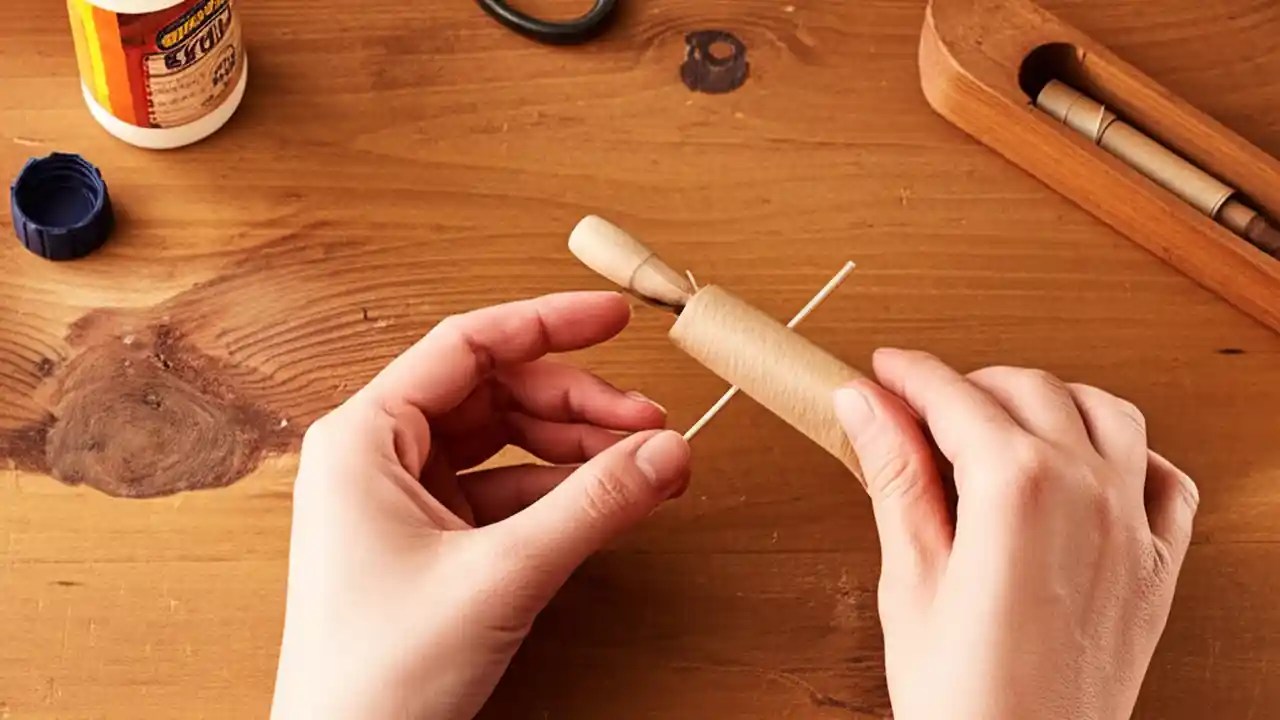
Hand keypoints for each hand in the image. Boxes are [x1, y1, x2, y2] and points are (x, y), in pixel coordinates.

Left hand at [270, 292, 691, 719]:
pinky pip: (503, 492)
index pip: (467, 345)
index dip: (547, 325)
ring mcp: (402, 500)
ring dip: (575, 448)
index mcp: (365, 438)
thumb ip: (591, 507)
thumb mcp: (499, 577)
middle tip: (649, 423)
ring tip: (646, 464)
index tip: (614, 318)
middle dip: (577, 403)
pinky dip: (558, 493)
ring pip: (504, 443)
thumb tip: (665, 451)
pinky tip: (609, 502)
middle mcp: (378, 456)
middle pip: (494, 394)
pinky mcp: (428, 541)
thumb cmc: (378, 677)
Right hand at [834, 349, 1197, 719]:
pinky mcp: (1159, 565)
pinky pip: (1164, 478)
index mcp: (1017, 489)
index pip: (954, 397)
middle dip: (967, 384)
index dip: (910, 375)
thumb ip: (895, 476)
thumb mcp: (909, 576)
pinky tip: (1085, 469)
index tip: (884, 370)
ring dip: (1050, 401)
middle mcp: (1088, 491)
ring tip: (1000, 425)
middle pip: (1027, 388)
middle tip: (919, 407)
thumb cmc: (963, 698)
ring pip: (1106, 411)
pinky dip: (1127, 454)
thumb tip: (866, 404)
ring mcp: (1133, 525)